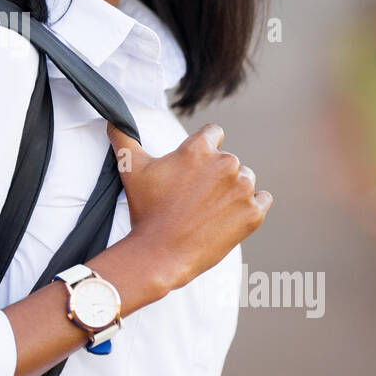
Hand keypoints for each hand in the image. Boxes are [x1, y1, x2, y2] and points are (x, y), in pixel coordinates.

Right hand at [105, 121, 272, 294]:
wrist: (161, 254)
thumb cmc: (146, 211)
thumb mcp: (131, 169)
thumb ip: (123, 138)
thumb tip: (112, 120)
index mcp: (199, 149)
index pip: (214, 133)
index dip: (203, 150)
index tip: (194, 168)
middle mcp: (225, 163)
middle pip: (228, 159)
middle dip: (215, 175)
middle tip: (195, 197)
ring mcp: (242, 188)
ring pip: (246, 179)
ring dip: (232, 190)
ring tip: (209, 210)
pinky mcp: (253, 213)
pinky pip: (263, 200)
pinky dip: (251, 206)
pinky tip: (231, 215)